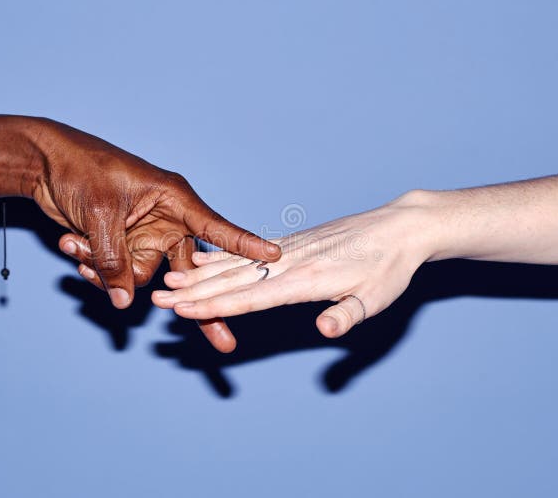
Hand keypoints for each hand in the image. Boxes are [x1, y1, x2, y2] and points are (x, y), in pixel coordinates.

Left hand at [30, 120, 280, 351]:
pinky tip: (74, 248)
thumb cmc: (80, 168)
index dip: (245, 245)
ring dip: (106, 272)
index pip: (216, 228)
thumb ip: (116, 259)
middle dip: (199, 307)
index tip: (275, 257)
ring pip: (140, 278)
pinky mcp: (122, 246)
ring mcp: (144, 236)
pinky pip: (117, 273)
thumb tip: (123, 302)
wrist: (43, 163)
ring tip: (78, 250)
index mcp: (173, 200)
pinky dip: (94, 268)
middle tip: (224, 343)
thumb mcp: (102, 214)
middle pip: (190, 273)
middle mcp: (165, 221)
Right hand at [152, 194, 434, 337]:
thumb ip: (346, 314)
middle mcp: (289, 262)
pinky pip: (246, 253)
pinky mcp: (289, 244)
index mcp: (307, 279)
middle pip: (232, 280)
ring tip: (169, 280)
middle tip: (158, 299)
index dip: (214, 306)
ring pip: (234, 265)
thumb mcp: (376, 297)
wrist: (399, 227)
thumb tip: (325, 330)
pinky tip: (202, 260)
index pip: (251, 297)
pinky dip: (220, 258)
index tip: (183, 311)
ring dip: (199, 275)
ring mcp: (286, 251)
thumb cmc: (390, 268)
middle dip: (193, 292)